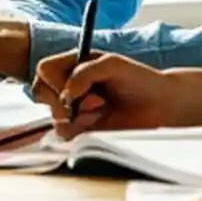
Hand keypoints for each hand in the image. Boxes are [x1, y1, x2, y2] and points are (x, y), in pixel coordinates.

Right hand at [31, 51, 174, 138]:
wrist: (160, 106)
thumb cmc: (140, 79)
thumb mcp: (113, 65)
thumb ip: (85, 72)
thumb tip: (65, 95)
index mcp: (74, 64)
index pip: (45, 70)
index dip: (56, 80)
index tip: (76, 87)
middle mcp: (69, 86)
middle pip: (41, 93)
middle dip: (66, 101)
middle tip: (94, 101)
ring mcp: (73, 110)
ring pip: (54, 118)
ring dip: (79, 116)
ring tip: (102, 109)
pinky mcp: (81, 131)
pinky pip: (65, 135)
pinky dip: (81, 131)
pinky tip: (100, 123)